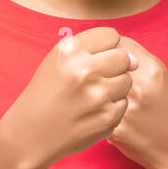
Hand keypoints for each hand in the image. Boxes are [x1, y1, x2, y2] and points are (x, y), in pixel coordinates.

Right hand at [0, 26, 138, 168]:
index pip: (111, 35)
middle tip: (95, 79)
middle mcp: (85, 70)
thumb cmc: (47, 93)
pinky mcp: (108, 117)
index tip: (95, 58)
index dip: (106, 47)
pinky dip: (112, 107)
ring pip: (127, 80)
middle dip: (114, 66)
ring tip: (92, 96)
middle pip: (123, 57)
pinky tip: (92, 111)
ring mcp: (98, 95)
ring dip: (115, 87)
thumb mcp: (58, 60)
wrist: (30, 133)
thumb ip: (95, 50)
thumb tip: (137, 61)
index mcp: (70, 50)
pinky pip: (124, 103)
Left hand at [105, 35, 167, 168]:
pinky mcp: (115, 129)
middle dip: (100, 68)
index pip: (118, 43)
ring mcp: (126, 109)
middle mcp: (139, 87)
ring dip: (95, 88)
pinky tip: (104, 115)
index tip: (108, 57)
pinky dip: (96, 110)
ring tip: (102, 96)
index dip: (110, 49)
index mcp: (152, 70)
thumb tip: (109, 46)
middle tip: (103, 77)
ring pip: (96, 86)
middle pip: (103, 63)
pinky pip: (95, 110)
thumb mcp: (161, 79)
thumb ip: (138, 60)